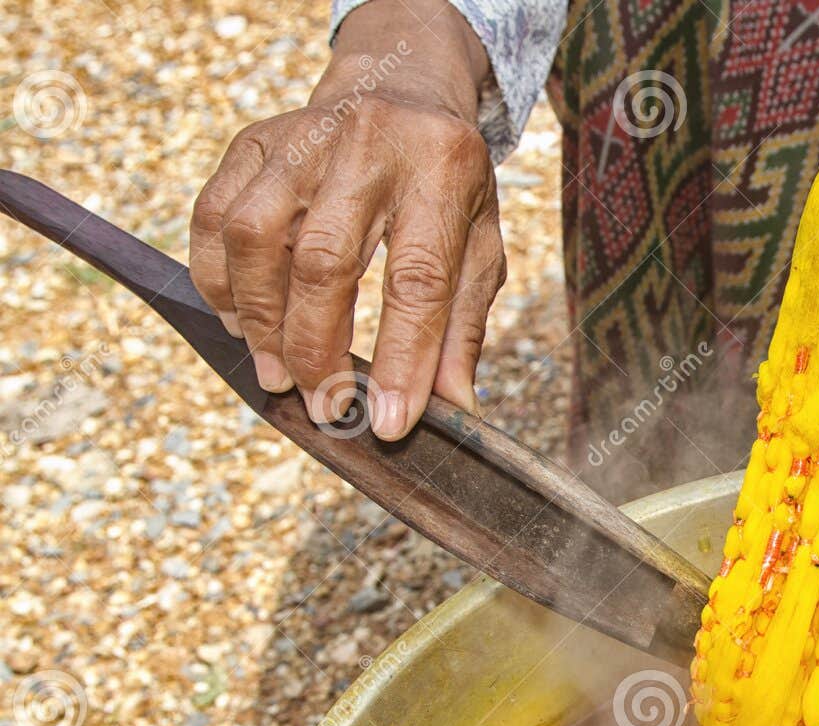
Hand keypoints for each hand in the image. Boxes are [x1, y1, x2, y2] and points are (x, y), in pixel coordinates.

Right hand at [189, 0, 502, 438]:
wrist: (401, 86)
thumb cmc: (447, 183)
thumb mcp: (481, 243)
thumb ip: (464, 324)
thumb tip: (453, 408)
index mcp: (441, 170)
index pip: (417, 279)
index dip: (401, 358)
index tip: (388, 422)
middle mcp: (367, 147)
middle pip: (324, 260)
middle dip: (317, 348)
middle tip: (324, 404)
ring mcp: (301, 139)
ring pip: (256, 237)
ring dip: (260, 319)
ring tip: (276, 371)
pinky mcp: (254, 141)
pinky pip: (214, 216)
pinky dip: (217, 279)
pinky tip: (240, 321)